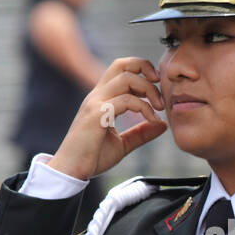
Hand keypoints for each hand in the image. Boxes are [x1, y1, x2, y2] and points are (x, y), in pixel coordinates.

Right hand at [49, 56, 167, 179]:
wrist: (71, 170)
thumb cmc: (91, 157)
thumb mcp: (122, 144)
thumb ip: (140, 133)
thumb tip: (162, 124)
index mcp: (101, 97)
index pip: (121, 68)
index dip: (142, 70)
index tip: (157, 87)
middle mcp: (97, 95)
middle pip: (122, 64)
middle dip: (146, 68)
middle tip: (160, 90)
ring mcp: (96, 103)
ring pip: (126, 78)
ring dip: (148, 89)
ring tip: (158, 108)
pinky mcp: (97, 114)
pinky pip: (126, 100)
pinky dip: (144, 108)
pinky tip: (152, 120)